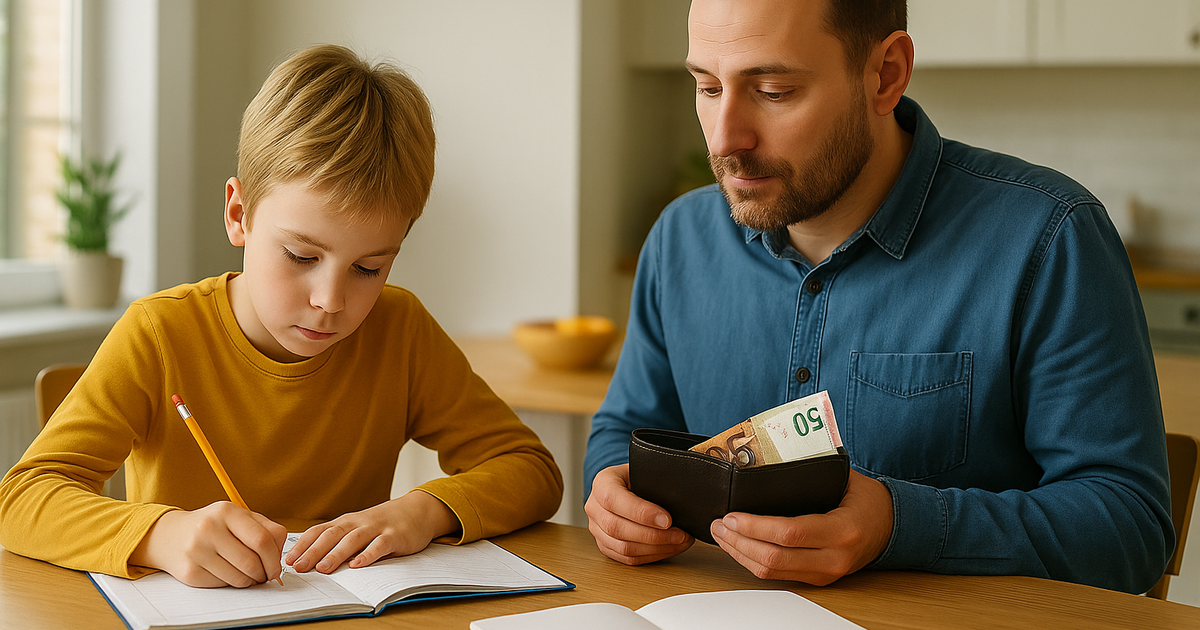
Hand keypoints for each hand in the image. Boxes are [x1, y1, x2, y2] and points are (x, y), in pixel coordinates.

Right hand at [129, 501, 286, 587]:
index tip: (276, 567)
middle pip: (251, 562)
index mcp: (227, 512)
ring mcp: (197, 551)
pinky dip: (232, 583)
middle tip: (265, 575)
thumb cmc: (213, 526)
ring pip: (239, 578)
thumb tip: (281, 554)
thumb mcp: (239, 517)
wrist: (170, 536)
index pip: (262, 540)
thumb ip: (266, 529)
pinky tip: (228, 573)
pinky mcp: (189, 572)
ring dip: (249, 581)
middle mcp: (209, 529)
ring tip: (248, 574)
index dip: (274, 558)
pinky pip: (223, 585)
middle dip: (264, 573)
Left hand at [286, 491, 459, 573]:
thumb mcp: (358, 528)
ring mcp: (376, 528)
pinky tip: (358, 565)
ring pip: (352, 540)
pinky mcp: (394, 536)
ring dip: (336, 554)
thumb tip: (311, 559)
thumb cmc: (382, 524)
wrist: (416, 511)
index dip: (302, 545)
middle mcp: (358, 523)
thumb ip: (339, 541)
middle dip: (313, 551)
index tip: (288, 559)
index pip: (319, 531)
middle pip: (331, 535)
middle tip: (299, 566)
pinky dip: (368, 555)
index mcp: (345, 522)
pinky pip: (379, 546)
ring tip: (323, 568)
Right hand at [584, 463, 693, 564]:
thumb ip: (656, 480)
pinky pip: (627, 559)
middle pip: (617, 528)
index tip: (667, 519)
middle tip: (680, 534)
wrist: (627, 485)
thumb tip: (680, 497)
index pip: (614, 499)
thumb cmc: (639, 477)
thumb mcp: (645, 470)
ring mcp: (597, 529)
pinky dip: (651, 556)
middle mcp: (594, 507)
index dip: (641, 512)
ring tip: (680, 542)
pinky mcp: (605, 545)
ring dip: (656, 549)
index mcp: (601, 483)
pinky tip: (669, 548)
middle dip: (654, 535)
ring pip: (623, 547)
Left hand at [709, 470, 893, 584]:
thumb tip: (761, 458)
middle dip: (739, 541)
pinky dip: (753, 561)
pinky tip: (738, 546)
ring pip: (772, 572)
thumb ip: (808, 471)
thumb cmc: (864, 498)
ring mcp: (826, 573)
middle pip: (775, 558)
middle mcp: (835, 557)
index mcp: (843, 529)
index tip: (731, 515)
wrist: (891, 526)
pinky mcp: (818, 579)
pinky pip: (778, 575)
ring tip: (721, 534)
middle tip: (718, 524)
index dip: (755, 526)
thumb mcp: (842, 479)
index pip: (790, 533)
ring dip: (740, 553)